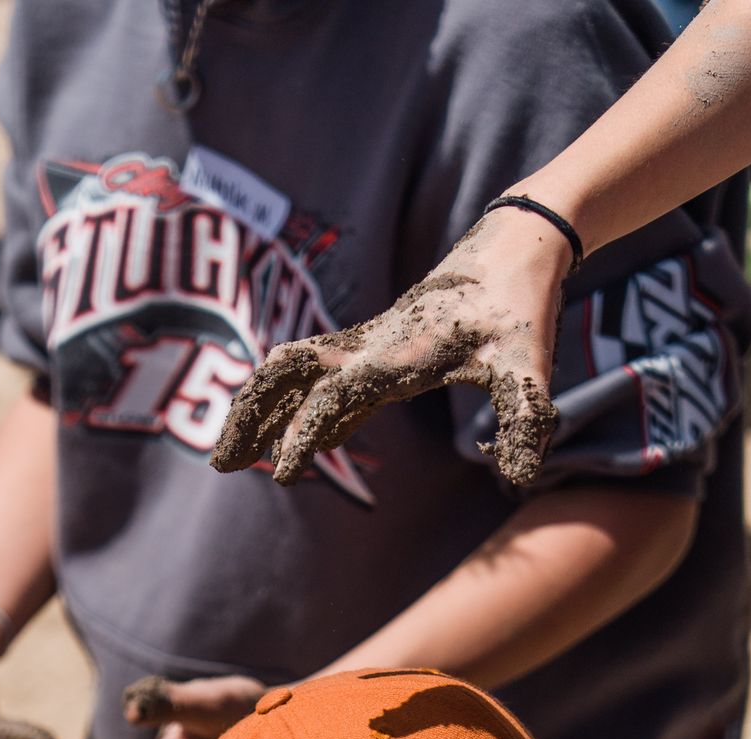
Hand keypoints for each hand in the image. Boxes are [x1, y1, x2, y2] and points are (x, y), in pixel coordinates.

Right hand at [212, 211, 564, 492]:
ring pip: (291, 374)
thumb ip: (525, 416)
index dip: (304, 433)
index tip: (282, 474)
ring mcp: (366, 346)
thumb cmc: (520, 304)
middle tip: (220, 464)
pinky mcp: (373, 351)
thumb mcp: (530, 362)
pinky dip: (291, 410)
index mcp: (396, 352)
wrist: (514, 247)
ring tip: (230, 457)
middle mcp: (369, 346)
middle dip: (250, 415)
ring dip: (256, 411)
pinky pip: (318, 382)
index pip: (334, 395)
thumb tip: (524, 480)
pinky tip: (285, 444)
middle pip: (288, 374)